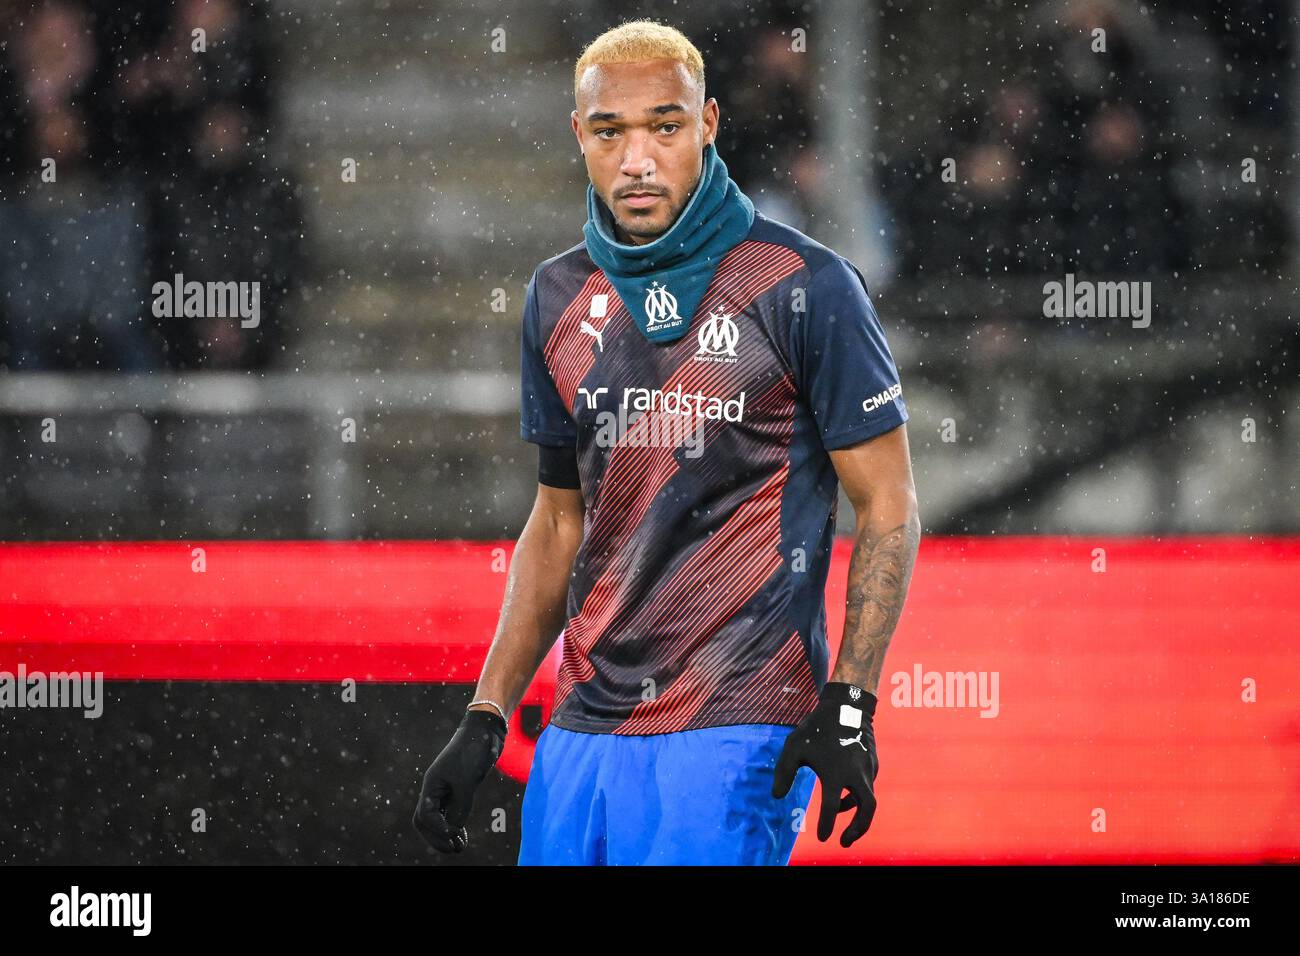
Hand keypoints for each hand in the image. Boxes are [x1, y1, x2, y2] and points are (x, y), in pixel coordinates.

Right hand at [412, 708, 506, 852]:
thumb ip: (461, 804)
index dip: (438, 828)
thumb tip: (456, 828)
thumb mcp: (467, 780)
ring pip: (438, 819)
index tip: (455, 833)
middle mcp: (436, 789)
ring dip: (446, 835)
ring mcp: (447, 790)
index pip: (425, 815)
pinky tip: (463, 836)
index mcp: (432, 784)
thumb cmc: (473, 750)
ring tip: (459, 847)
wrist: (484, 731)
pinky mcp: (459, 789)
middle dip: (437, 837)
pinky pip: (450, 813)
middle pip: (426, 821)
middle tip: (453, 849)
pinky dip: (455, 826)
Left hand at [772, 682, 878, 846]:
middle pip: (867, 810)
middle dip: (858, 830)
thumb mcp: (794, 747)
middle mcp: (856, 774)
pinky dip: (858, 796)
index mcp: (836, 773)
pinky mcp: (874, 764)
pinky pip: (868, 787)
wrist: (847, 704)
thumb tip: (776, 796)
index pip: (832, 808)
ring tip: (840, 816)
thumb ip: (783, 772)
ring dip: (856, 814)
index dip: (828, 825)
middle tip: (845, 841)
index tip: (823, 837)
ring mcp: (868, 769)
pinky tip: (845, 794)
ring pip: (869, 800)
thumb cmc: (817, 727)